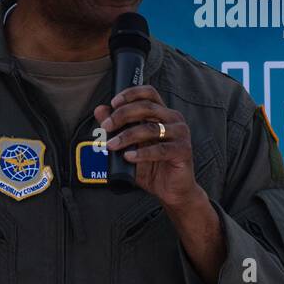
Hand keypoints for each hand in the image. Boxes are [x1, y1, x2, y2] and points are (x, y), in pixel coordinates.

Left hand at [95, 85, 202, 210]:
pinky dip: (141, 153)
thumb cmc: (151, 166)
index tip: (113, 102)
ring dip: (127, 136)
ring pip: (151, 128)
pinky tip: (128, 157)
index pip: (148, 93)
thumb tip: (99, 110)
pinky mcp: (183, 151)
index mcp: (162, 113)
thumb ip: (115, 127)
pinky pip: (160, 150)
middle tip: (106, 127)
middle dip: (122, 115)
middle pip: (147, 107)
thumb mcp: (128, 146)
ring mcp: (180, 134)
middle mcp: (173, 119)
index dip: (130, 94)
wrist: (170, 190)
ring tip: (112, 145)